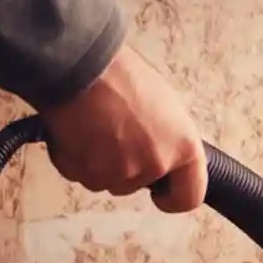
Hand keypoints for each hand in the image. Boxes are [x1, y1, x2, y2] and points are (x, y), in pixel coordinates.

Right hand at [38, 45, 207, 212]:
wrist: (82, 65)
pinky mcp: (85, 172)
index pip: (189, 197)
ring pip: (106, 180)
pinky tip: (75, 128)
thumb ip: (168, 139)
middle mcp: (155, 165)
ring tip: (94, 126)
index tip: (162, 193)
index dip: (173, 197)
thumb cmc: (124, 75)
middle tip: (115, 133)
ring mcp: (118, 172)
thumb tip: (162, 151)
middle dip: (125, 167)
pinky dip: (73, 157)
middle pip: (137, 185)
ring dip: (98, 162)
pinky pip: (78, 172)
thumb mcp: (165, 106)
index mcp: (184, 148)